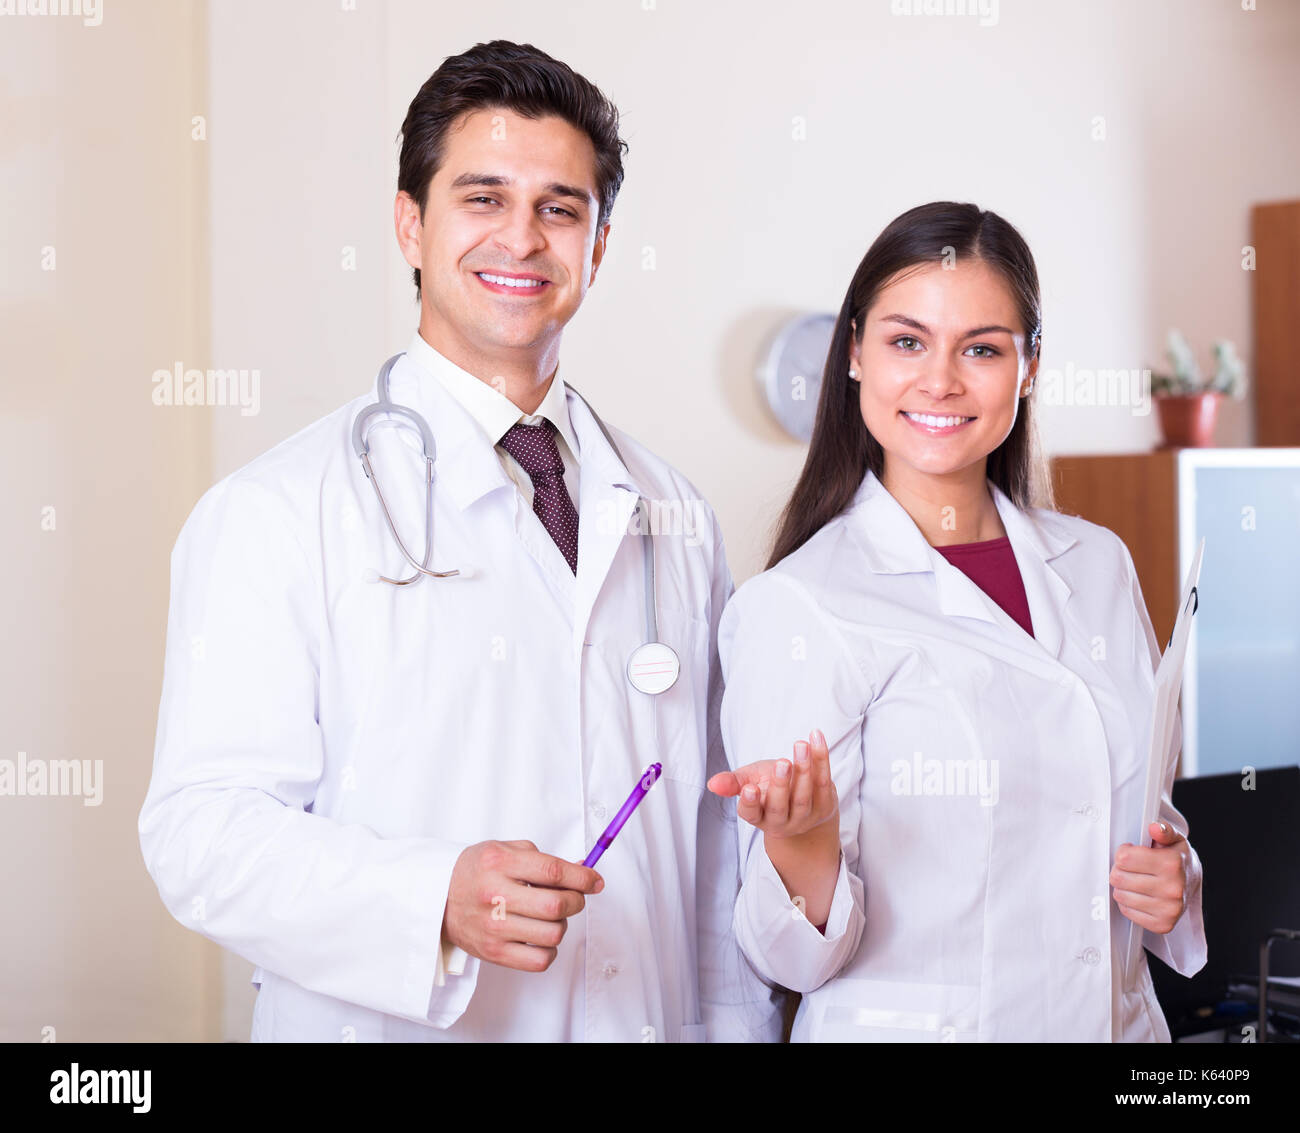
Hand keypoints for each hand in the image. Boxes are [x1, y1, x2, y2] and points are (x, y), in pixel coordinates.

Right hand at [443, 840, 603, 971]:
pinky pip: (540, 960)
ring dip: (562, 924)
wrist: (437, 897)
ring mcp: (493, 927)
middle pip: (556, 905)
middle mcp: (495, 895)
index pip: (553, 871)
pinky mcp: (493, 952)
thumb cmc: (476, 871)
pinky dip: (550, 949)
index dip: (582, 876)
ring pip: (553, 933)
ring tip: (550, 916)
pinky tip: (541, 937)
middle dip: (577, 900)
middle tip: (574, 896)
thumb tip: (584, 871)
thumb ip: (544, 859)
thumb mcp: (505, 850)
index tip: (595, 881)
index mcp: (499, 863)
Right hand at [708, 728, 838, 838]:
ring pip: (803, 796)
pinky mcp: (825, 806)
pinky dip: (821, 760)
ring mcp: (804, 817)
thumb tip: (712, 784)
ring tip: (800, 745)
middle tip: (782, 762)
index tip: (750, 788)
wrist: (803, 798)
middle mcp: (781, 822)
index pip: (751, 813)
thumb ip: (732, 782)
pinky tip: (816, 740)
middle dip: (780, 785)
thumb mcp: (749, 781)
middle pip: (779, 807)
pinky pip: (823, 783)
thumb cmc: (769, 786)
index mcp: (758, 816)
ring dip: (803, 770)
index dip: (750, 802)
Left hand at [1110, 822, 1189, 934]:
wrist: (1192, 883)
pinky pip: (1127, 911)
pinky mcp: (1162, 924)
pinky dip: (1128, 902)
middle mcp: (1172, 889)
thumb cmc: (1177, 859)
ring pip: (1120, 895)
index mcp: (1172, 864)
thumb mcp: (1173, 839)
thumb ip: (1163, 830)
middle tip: (1132, 868)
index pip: (1123, 858)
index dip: (1124, 852)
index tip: (1133, 852)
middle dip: (1120, 869)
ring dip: (1123, 886)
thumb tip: (1154, 828)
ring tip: (1137, 880)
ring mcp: (1169, 909)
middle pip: (1118, 877)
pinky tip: (1140, 895)